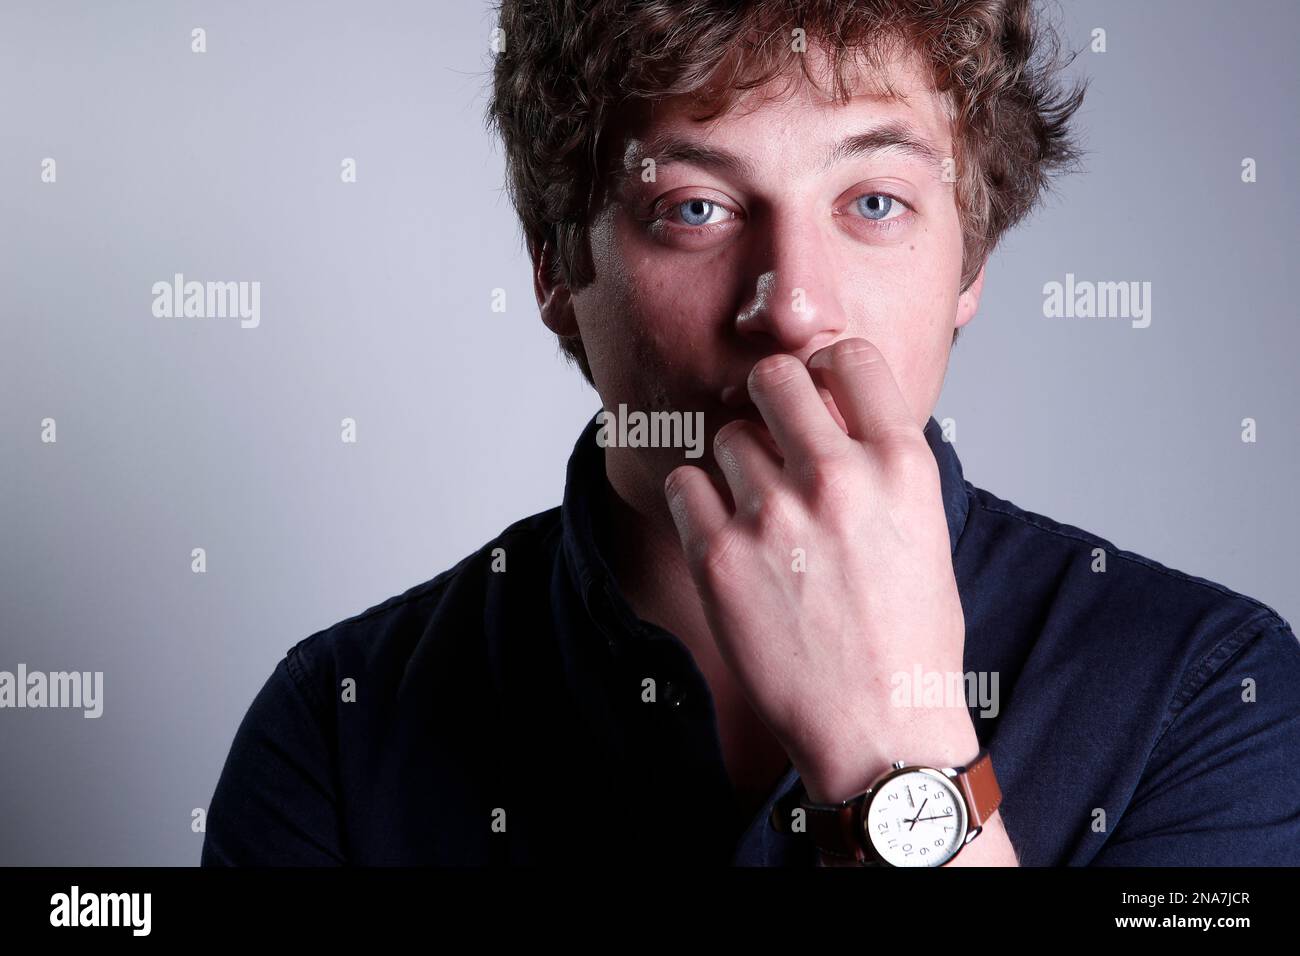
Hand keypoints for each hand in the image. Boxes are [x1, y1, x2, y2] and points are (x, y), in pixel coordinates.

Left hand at [663, 337, 976, 801]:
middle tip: (769, 429)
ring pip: (728, 436)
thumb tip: (831, 414)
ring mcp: (774, 516)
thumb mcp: (924, 530)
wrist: (878, 730)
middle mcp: (837, 478)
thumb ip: (879, 465)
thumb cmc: (909, 639)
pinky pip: (684, 484)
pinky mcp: (719, 556)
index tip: (814, 383)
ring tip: (758, 511)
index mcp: (901, 465)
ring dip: (738, 463)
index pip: (850, 358)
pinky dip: (697, 500)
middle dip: (769, 396)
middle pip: (774, 377)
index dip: (825, 365)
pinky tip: (721, 531)